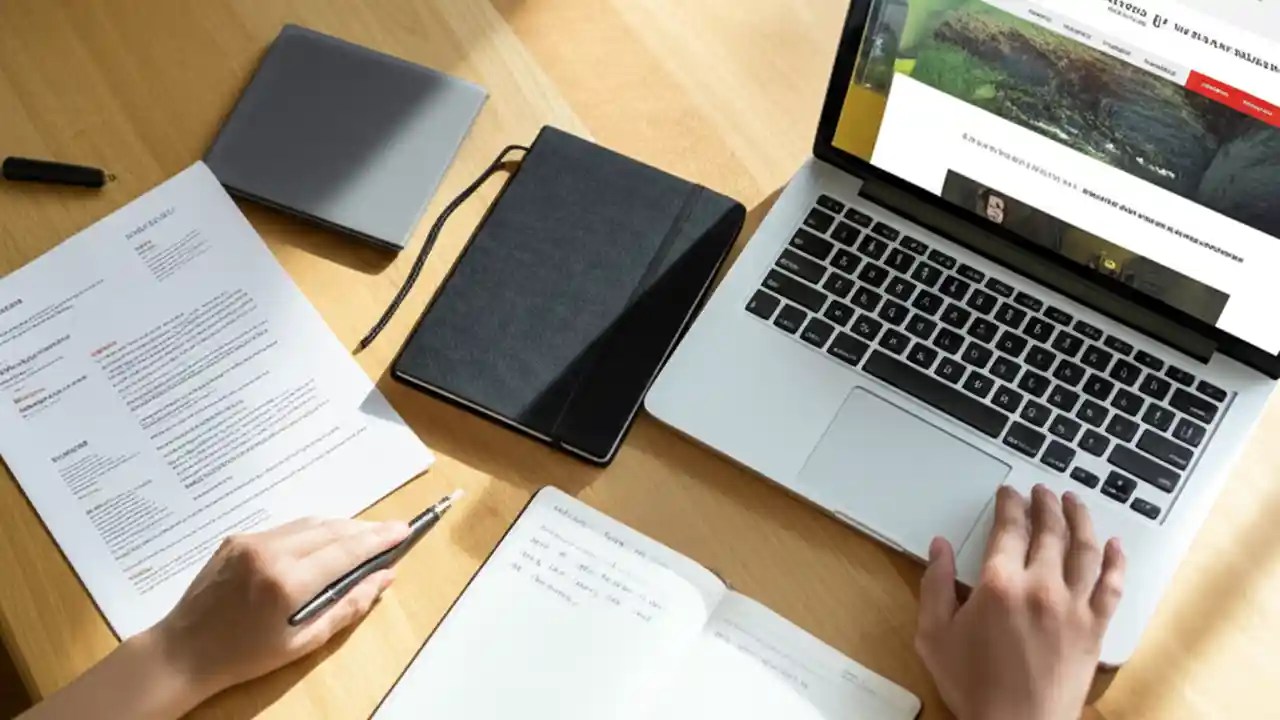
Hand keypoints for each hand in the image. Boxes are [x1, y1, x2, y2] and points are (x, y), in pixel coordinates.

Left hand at [147, 517, 409, 701]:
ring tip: (363, 537)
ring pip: (308, 524)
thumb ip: (347, 608)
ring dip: (339, 528)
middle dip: (365, 529)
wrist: (182, 651)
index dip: (379, 539)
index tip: (404, 530)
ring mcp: (250, 541)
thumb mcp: (302, 643)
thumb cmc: (243, 657)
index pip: (346, 550)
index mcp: (287, 581)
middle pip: (331, 529)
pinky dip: (311, 533)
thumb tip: (383, 579)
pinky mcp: (236, 539)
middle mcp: (269, 551)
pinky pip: (285, 529)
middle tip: (392, 531)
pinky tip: (321, 544)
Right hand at [915, 486, 1125, 719]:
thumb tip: (939, 546)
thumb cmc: (973, 685)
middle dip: (1045, 503)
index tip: (1010, 493)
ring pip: (1084, 549)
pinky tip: (1114, 544)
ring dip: (1080, 519)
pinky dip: (1115, 561)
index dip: (1010, 504)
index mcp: (999, 585)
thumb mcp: (934, 635)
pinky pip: (1112, 585)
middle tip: (1042, 490)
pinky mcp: (1095, 628)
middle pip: (1049, 530)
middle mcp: (1040, 587)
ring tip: (1074, 501)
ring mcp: (1073, 607)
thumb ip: (934, 585)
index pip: (1009, 528)